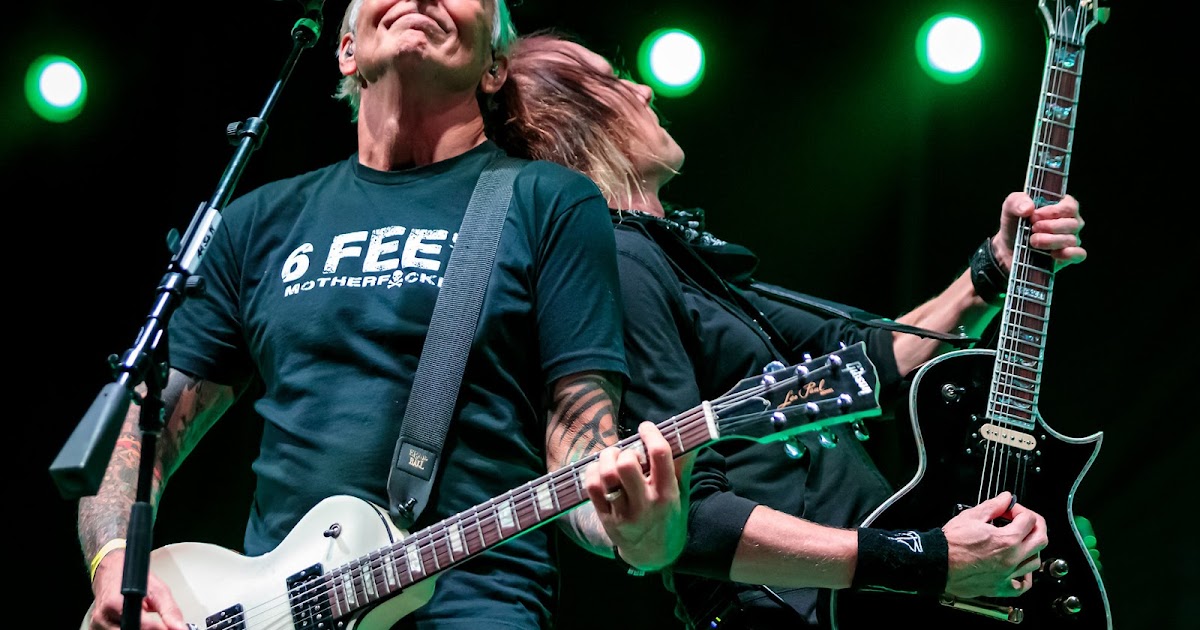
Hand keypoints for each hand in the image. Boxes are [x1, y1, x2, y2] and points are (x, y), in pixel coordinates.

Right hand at [88, 551, 188, 629]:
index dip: (158, 628)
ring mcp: (99, 624)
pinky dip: (131, 628)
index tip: (169, 628)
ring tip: (149, 621)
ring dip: (141, 629)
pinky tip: (137, 623)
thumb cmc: (131, 576)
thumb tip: (181, 627)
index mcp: (116, 602)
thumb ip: (170, 610)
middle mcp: (104, 616)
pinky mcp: (97, 628)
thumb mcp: (157, 589)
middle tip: (161, 625)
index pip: (141, 625)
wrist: (110, 570)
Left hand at [584, 421, 685, 570]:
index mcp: (668, 494)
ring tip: (613, 459)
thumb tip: (692, 434)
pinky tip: (602, 472)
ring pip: (606, 474)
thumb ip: (683, 463)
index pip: (660, 455)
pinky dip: (593, 472)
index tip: (645, 428)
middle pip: (626, 465)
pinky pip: (591, 486)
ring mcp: (623, 513)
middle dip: (625, 451)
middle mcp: (645, 504)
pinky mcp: (605, 518)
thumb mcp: (681, 492)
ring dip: (607, 459)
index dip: (650, 434)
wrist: (653, 553)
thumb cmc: (669, 516)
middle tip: (628, 454)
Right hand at [942, 491, 1047, 598]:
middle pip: (1041, 540)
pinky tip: (1019, 569)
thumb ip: (993, 506)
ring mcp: (1007, 575)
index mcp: (1006, 540)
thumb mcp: (971, 516)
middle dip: (1035, 526)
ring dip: (1032, 549)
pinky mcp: (999, 587)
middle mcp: (1011, 558)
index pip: (1029, 519)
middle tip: (1024, 522)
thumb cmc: (950, 543)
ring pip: (1035, 562)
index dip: (1019, 509)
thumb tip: (1005, 499)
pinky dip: (1025, 577)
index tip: (1010, 510)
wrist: (936, 563)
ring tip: (1020, 543)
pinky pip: (1022, 586)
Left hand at [994, 192, 1086, 271]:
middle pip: (1073, 223)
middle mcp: (1070, 222)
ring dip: (1050, 241)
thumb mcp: (1010, 208)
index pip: (1070, 206)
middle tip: (1032, 228)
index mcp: (1061, 207)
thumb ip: (1017, 201)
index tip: (1034, 216)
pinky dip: (1067, 254)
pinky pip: (1079, 254)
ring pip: (1072, 239)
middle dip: (1050, 227)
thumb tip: (1028, 208)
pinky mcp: (1068, 257)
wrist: (1007, 249)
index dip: (1053, 211)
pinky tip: (1052, 254)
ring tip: (1033, 241)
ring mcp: (1071, 240)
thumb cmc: (1015, 225)